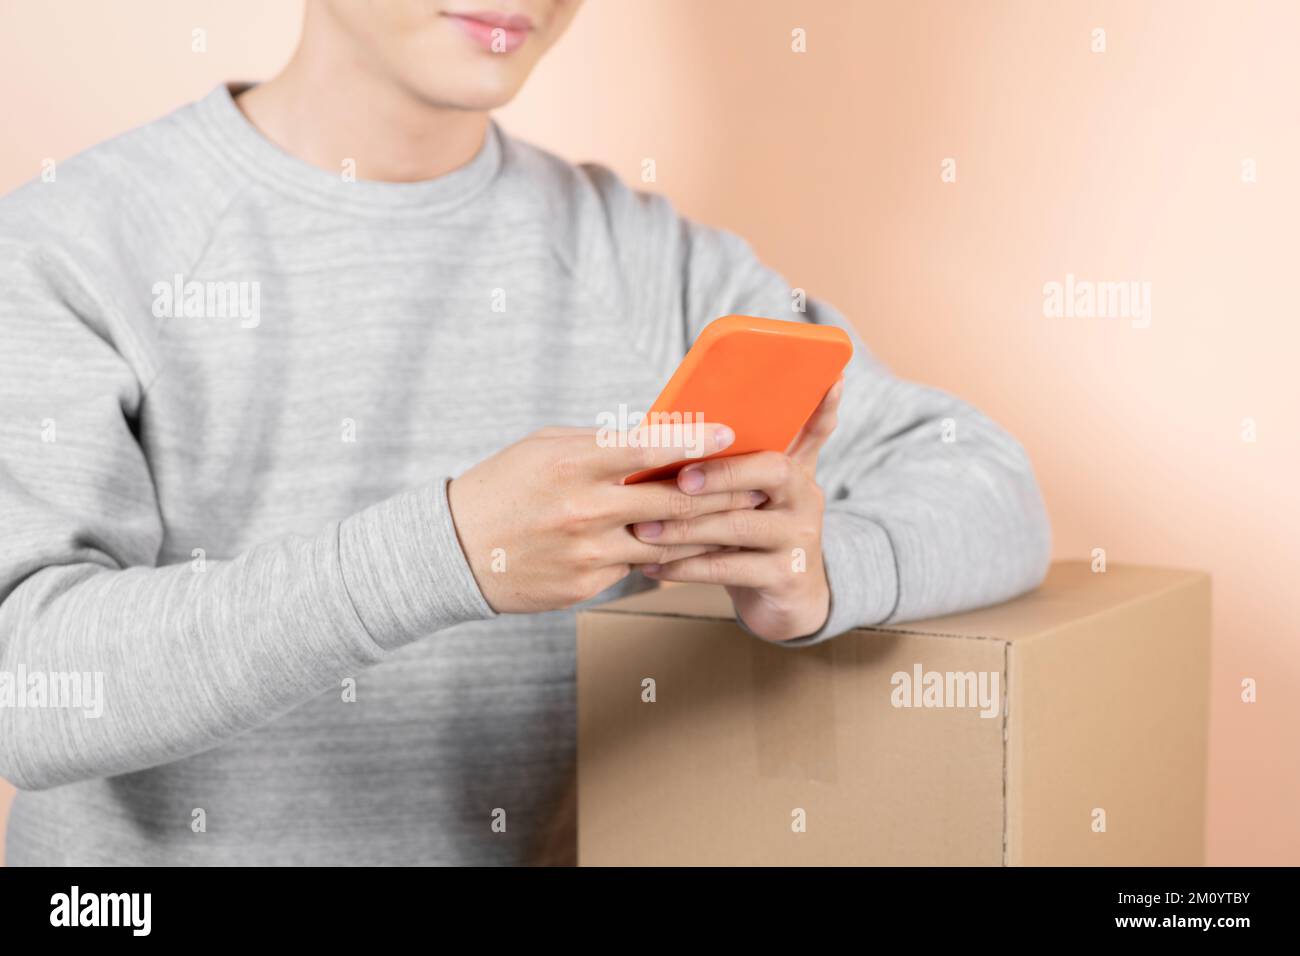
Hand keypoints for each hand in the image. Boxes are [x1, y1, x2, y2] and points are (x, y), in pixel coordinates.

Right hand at [448, 423, 758, 612]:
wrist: (455, 552)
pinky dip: (663, 557)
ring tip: (740, 518)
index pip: (647, 448)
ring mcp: (586, 552)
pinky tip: (690, 548)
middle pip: (671, 501)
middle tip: (758, 483)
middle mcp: (583, 509)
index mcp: (572, 463)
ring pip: (665, 542)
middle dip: (722, 492)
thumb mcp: (544, 448)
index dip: (695, 441)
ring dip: (706, 531)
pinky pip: (636, 569)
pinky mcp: (585, 586)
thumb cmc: (504, 486)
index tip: (730, 434)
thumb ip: (600, 444)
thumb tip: (658, 438)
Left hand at [633, 380, 843, 640]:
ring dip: (686, 527)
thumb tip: (695, 422)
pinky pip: (730, 568)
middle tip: (679, 478)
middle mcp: (806, 498)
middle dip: (721, 472)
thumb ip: (741, 458)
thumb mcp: (759, 496)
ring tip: (643, 529)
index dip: (821, 406)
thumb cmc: (757, 537)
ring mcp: (800, 538)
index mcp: (796, 469)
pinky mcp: (786, 576)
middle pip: (771, 471)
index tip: (824, 382)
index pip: (811, 429)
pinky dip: (686, 567)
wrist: (788, 601)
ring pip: (740, 525)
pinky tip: (653, 566)